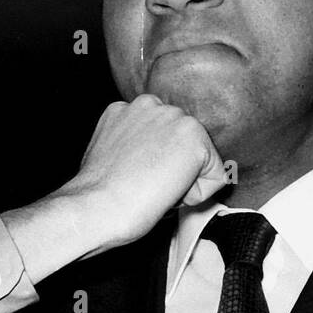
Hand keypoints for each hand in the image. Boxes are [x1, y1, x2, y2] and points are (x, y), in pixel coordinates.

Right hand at [0, 95, 225, 280]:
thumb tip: (153, 162)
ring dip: (185, 179)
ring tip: (153, 188)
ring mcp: (176, 119)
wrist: (96, 207)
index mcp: (128, 107)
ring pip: (201, 158)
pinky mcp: (195, 140)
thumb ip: (135, 145)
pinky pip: (216, 176)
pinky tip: (167, 193)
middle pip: (185, 144)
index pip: (164, 136)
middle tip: (145, 185)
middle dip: (173, 167)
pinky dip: (199, 193)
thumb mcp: (112, 153)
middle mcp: (153, 104)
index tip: (135, 177)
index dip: (155, 163)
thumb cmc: (97, 193)